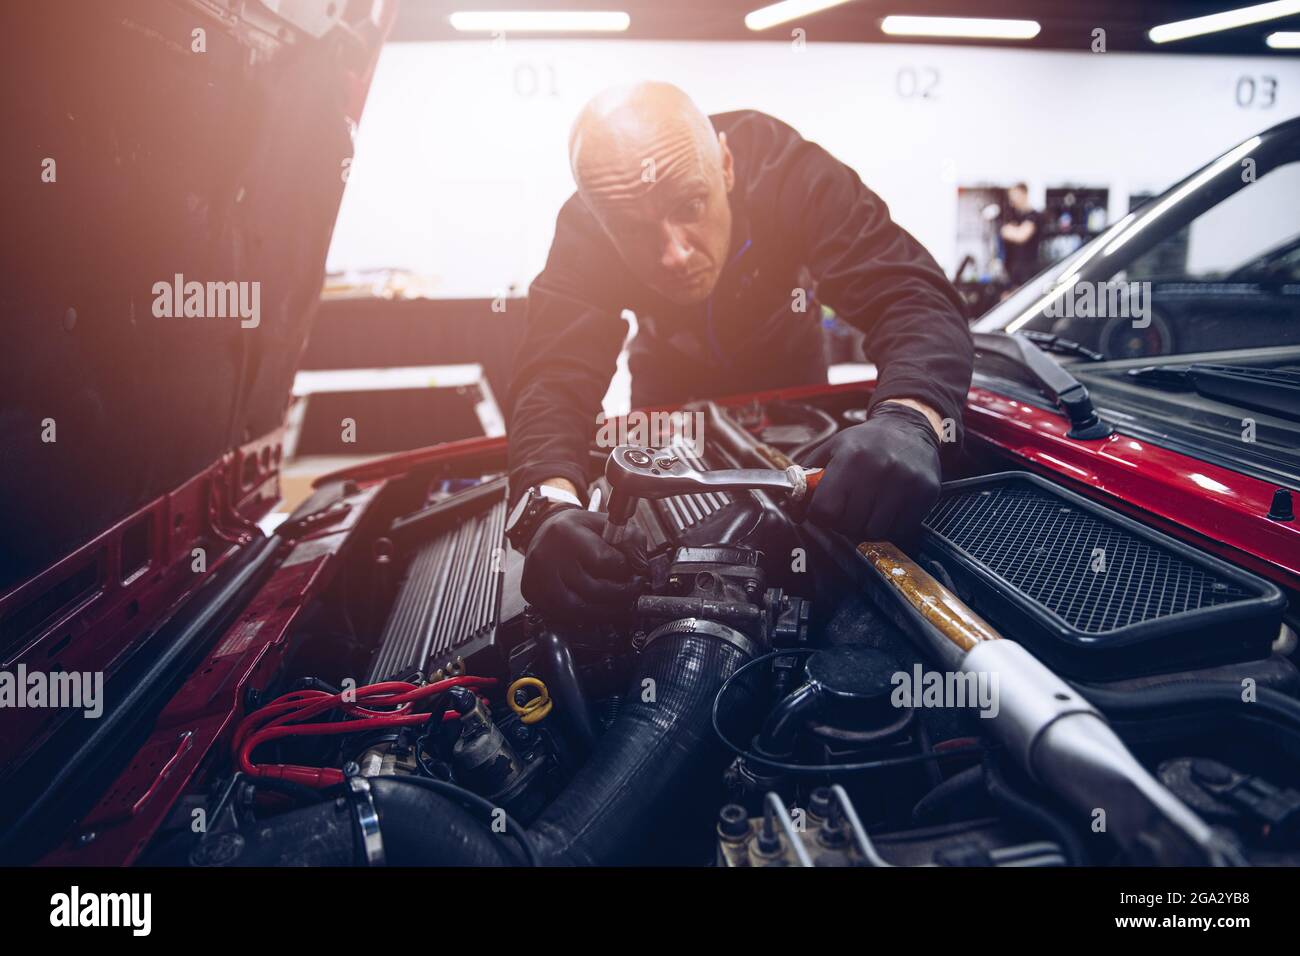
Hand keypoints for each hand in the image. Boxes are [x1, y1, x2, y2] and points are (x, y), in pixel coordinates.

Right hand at [521, 508, 646, 614]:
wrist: (543, 533)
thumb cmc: (575, 530)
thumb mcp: (603, 524)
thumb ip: (629, 540)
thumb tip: (641, 567)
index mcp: (565, 532)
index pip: (604, 559)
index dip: (624, 568)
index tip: (632, 570)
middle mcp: (547, 556)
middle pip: (593, 588)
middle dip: (621, 594)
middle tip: (633, 590)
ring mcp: (537, 578)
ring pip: (579, 608)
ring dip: (606, 611)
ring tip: (620, 605)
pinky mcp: (533, 593)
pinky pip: (564, 616)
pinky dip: (585, 617)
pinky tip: (598, 609)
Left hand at [802, 402, 942, 542]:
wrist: (910, 427)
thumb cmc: (868, 441)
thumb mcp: (832, 448)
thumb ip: (808, 477)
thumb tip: (795, 511)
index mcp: (851, 457)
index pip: (825, 509)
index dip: (819, 515)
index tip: (823, 510)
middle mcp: (879, 470)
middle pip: (849, 524)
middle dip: (842, 521)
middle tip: (847, 508)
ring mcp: (905, 482)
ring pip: (874, 531)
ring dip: (866, 525)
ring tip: (868, 506)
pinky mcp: (925, 493)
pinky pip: (899, 530)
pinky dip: (889, 526)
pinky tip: (887, 508)